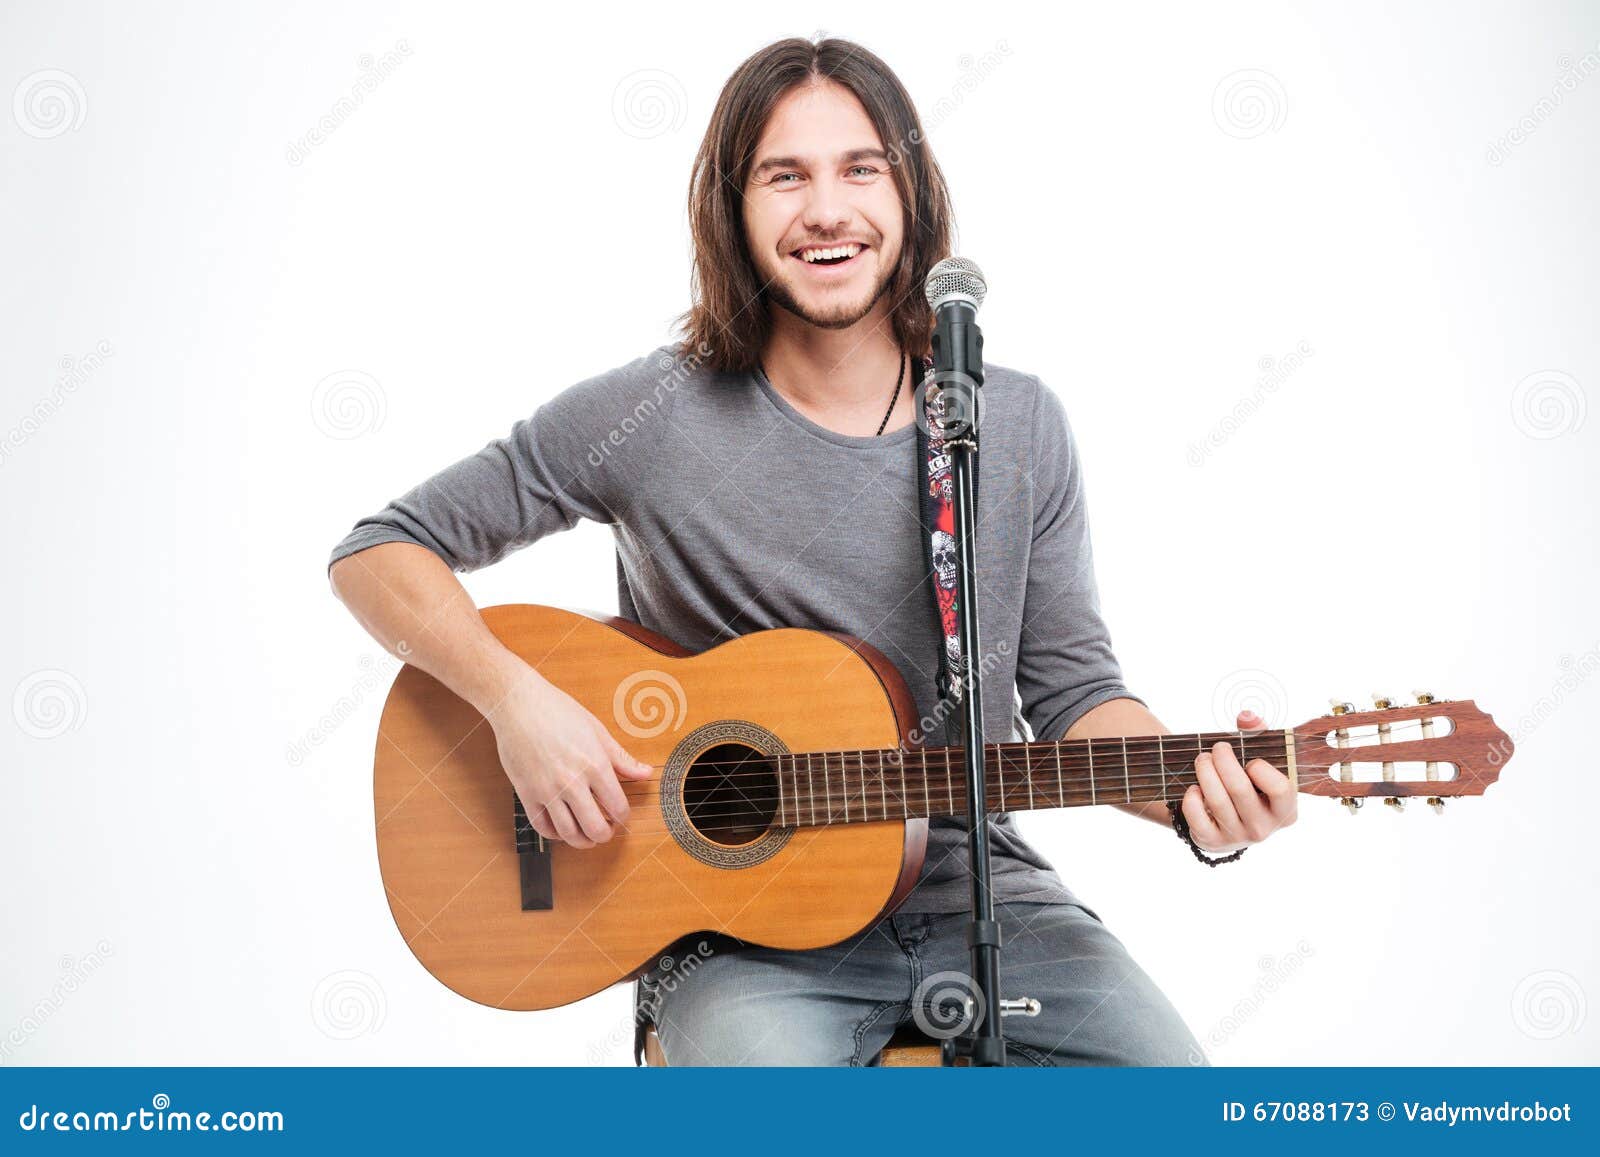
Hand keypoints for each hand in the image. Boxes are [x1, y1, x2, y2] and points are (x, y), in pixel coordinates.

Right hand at [484, 670, 653, 847]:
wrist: (519, 704)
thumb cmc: (558, 712)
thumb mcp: (597, 731)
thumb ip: (621, 758)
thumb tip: (645, 773)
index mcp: (594, 765)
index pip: (618, 808)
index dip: (623, 817)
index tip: (620, 815)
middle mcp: (572, 782)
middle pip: (596, 829)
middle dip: (605, 835)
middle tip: (606, 829)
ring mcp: (547, 790)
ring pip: (569, 834)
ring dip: (582, 841)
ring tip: (587, 834)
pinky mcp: (526, 794)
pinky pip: (542, 827)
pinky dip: (555, 835)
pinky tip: (563, 828)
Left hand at [1180, 709, 1296, 854]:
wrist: (1228, 818)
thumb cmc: (1250, 783)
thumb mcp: (1260, 760)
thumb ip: (1258, 734)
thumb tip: (1246, 717)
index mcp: (1285, 809)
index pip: (1281, 789)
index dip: (1262, 770)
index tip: (1251, 760)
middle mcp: (1264, 828)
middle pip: (1241, 790)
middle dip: (1224, 761)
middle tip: (1217, 748)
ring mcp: (1237, 837)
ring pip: (1217, 800)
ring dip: (1205, 772)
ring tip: (1202, 759)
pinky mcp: (1212, 841)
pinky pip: (1197, 817)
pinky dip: (1191, 797)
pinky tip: (1194, 788)